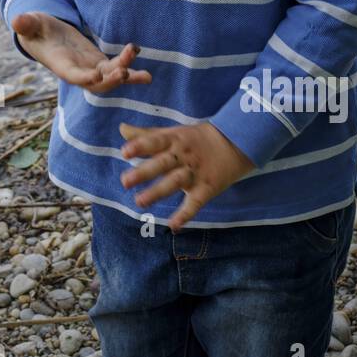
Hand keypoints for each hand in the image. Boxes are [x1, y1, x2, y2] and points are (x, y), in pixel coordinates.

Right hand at [11, 12, 151, 93]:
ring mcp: (90, 69)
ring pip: (110, 78)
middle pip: (96, 83)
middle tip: (123, 72)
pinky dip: (131, 72)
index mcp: (61, 65)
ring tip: (144, 75)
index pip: (73, 75)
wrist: (43, 35)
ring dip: (126, 76)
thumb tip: (17, 20)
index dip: (84, 76)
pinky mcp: (99, 63)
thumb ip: (26, 23)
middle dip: (110, 80)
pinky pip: (117, 70)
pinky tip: (147, 76)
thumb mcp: (30, 23)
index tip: (96, 74)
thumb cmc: (35, 28)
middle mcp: (77, 72)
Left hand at [118, 120, 255, 230]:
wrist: (235, 143)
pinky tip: (173, 226)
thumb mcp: (173, 133)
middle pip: (163, 163)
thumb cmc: (195, 139)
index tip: (124, 152)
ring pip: (175, 182)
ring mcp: (195, 173)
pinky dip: (185, 214)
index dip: (140, 146)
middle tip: (124, 181)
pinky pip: (195, 203)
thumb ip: (147, 134)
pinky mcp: (206, 188)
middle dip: (144, 172)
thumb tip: (121, 129)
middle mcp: (183, 156)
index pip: (156, 141)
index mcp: (174, 140)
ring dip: (158, 192)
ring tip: (140, 202)